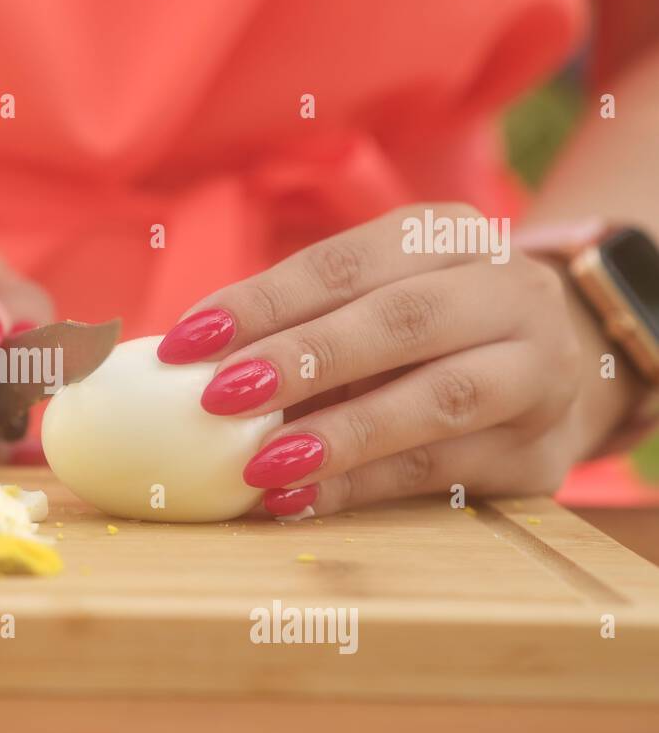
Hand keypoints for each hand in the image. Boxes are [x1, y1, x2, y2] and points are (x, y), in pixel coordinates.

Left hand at [158, 203, 639, 515]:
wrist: (553, 367)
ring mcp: (538, 371)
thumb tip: (179, 363)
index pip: (345, 262)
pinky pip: (443, 468)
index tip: (186, 342)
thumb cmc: (419, 330)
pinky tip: (298, 497)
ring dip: (339, 434)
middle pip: (401, 320)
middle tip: (220, 397)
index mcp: (449, 235)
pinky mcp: (538, 452)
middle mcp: (508, 290)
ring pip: (438, 399)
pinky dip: (362, 485)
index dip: (262, 301)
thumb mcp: (372, 300)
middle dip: (302, 359)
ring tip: (259, 465)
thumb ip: (295, 322)